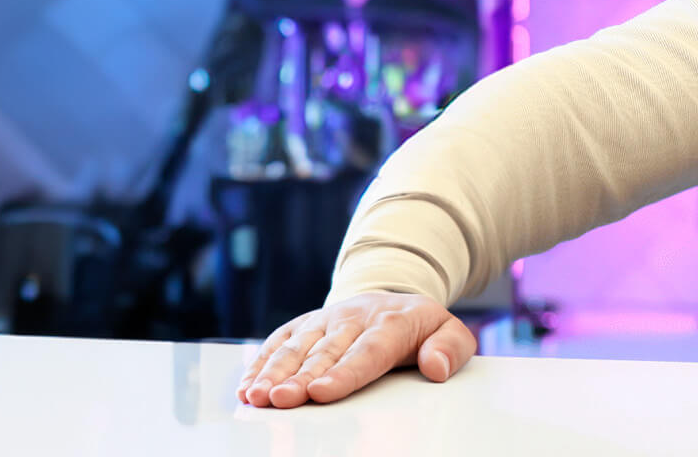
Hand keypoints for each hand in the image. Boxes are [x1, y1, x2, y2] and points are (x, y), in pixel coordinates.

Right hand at [234, 292, 476, 407]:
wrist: (392, 298)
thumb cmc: (421, 327)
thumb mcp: (450, 332)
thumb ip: (451, 348)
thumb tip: (436, 367)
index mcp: (392, 322)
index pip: (367, 352)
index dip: (343, 373)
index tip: (322, 391)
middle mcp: (353, 318)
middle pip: (324, 352)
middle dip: (299, 377)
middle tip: (280, 399)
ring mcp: (325, 320)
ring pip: (296, 347)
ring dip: (273, 372)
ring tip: (256, 396)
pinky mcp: (304, 324)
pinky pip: (279, 341)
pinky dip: (260, 362)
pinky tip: (246, 384)